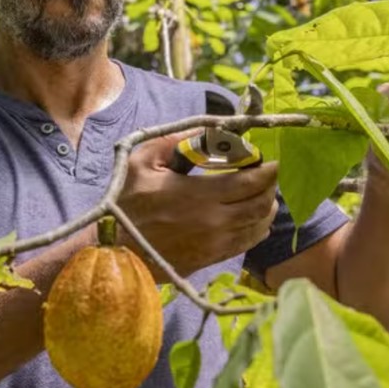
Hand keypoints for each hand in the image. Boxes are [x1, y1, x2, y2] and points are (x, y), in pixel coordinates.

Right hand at [115, 131, 278, 279]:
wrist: (116, 251)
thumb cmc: (127, 204)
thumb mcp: (142, 163)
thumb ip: (175, 141)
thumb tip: (207, 129)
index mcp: (199, 195)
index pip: (250, 182)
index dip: (268, 170)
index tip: (271, 160)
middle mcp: (214, 222)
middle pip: (261, 203)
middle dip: (270, 186)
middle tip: (268, 174)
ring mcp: (215, 244)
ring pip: (259, 225)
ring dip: (267, 207)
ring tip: (264, 193)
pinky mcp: (212, 258)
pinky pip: (247, 243)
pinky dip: (258, 227)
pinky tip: (254, 217)